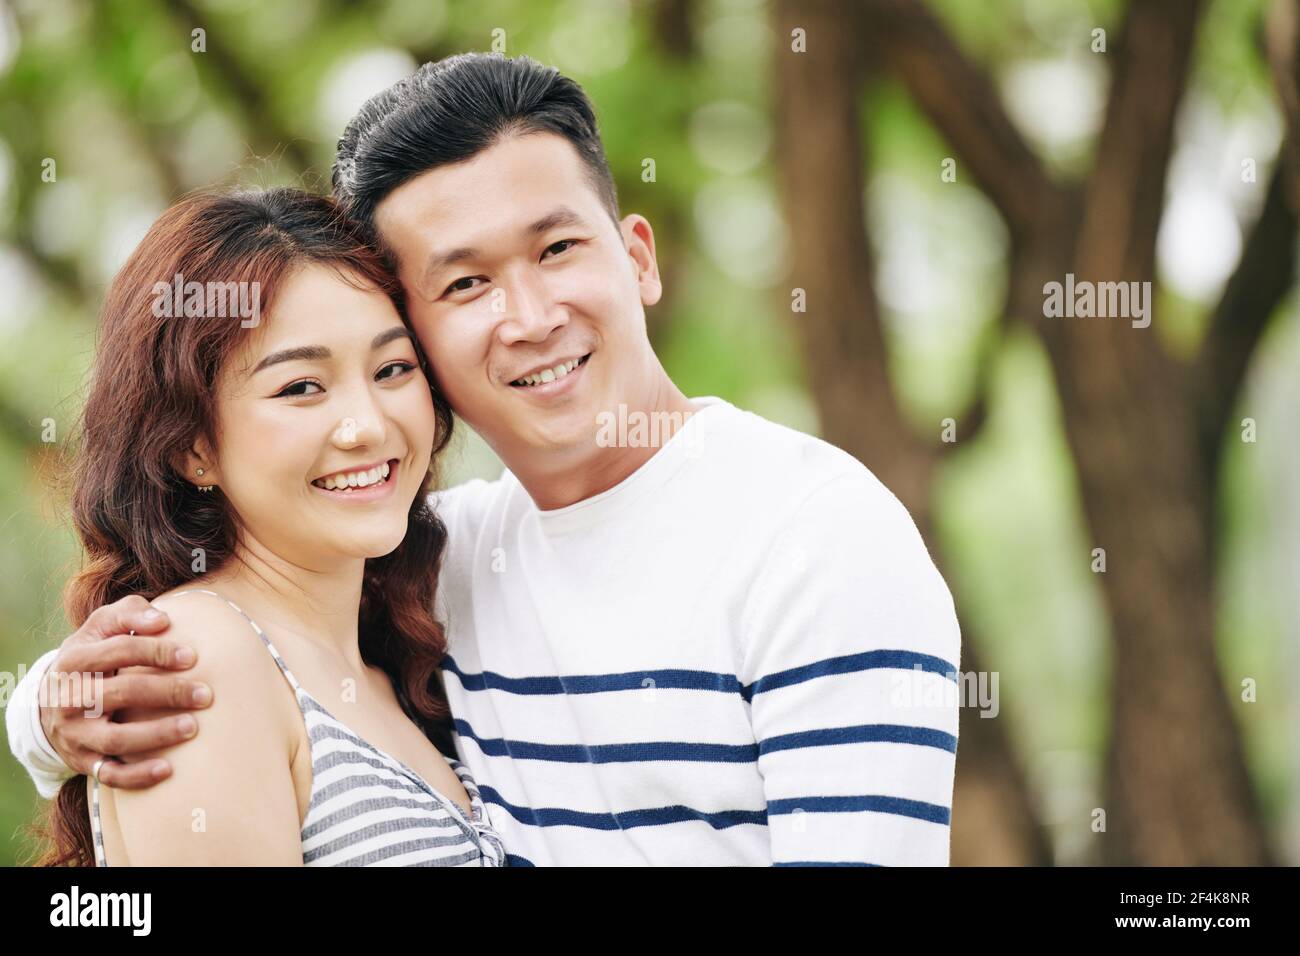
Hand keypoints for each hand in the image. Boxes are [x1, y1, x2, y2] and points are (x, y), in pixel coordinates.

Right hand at [39, 595, 211, 788]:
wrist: (50, 702)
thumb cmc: (93, 655)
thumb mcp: (101, 627)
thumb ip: (130, 614)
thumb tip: (162, 620)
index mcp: (74, 661)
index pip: (117, 652)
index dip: (156, 652)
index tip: (192, 656)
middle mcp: (70, 699)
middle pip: (121, 694)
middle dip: (166, 693)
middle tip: (205, 694)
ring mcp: (74, 734)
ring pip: (115, 739)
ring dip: (156, 735)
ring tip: (192, 727)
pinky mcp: (82, 761)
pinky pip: (109, 775)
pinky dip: (137, 776)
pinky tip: (168, 770)